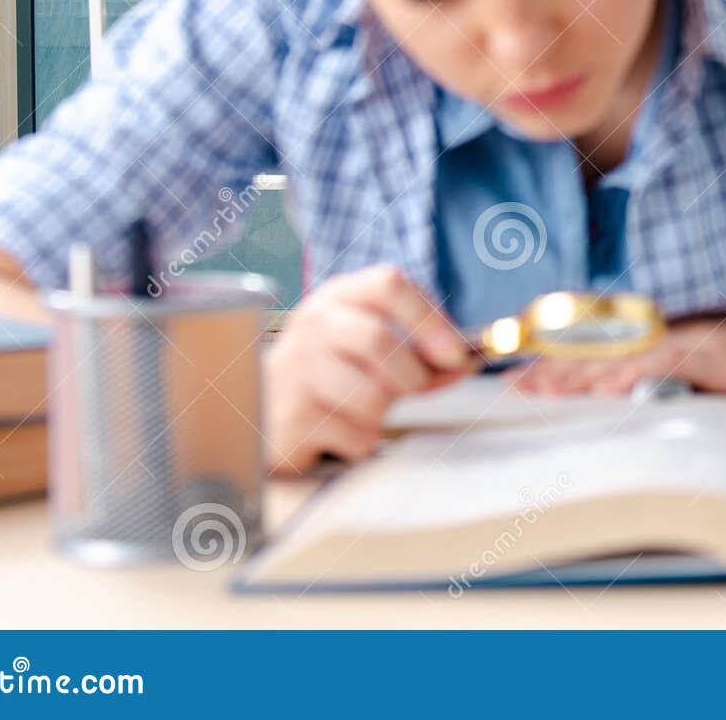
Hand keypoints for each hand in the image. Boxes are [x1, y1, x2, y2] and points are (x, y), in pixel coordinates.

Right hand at [264, 265, 477, 473]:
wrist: (260, 406)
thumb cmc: (329, 374)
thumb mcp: (369, 349)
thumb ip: (420, 354)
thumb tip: (465, 364)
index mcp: (338, 297)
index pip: (388, 284)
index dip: (430, 319)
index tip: (455, 354)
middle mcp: (313, 324)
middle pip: (381, 342)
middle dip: (412, 376)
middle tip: (414, 390)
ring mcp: (296, 370)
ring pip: (371, 396)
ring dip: (384, 413)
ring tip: (364, 410)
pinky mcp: (291, 417)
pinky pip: (356, 435)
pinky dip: (363, 441)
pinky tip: (341, 432)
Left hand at [510, 310, 725, 395]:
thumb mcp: (710, 372)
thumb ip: (670, 377)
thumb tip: (625, 394)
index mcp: (667, 333)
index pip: (604, 345)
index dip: (562, 360)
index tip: (525, 378)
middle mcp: (671, 329)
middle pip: (600, 345)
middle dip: (555, 367)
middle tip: (516, 386)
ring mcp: (689, 335)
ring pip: (622, 350)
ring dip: (580, 370)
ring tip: (542, 387)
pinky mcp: (711, 347)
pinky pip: (664, 357)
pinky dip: (632, 368)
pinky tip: (606, 380)